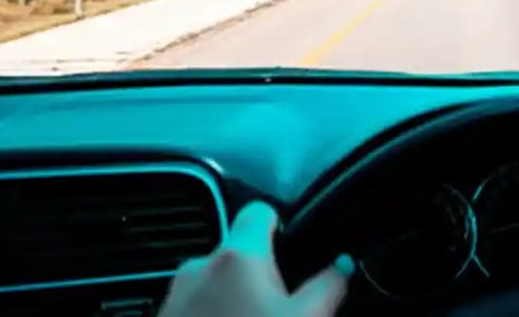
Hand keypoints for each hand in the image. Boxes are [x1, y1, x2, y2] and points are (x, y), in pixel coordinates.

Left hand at [157, 201, 353, 316]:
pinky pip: (194, 307)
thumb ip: (329, 286)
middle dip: (257, 275)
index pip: (260, 212)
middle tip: (277, 307)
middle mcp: (199, 266)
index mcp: (238, 255)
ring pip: (214, 282)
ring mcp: (174, 296)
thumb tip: (344, 264)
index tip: (292, 251)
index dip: (280, 225)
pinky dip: (211, 316)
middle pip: (238, 253)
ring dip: (231, 298)